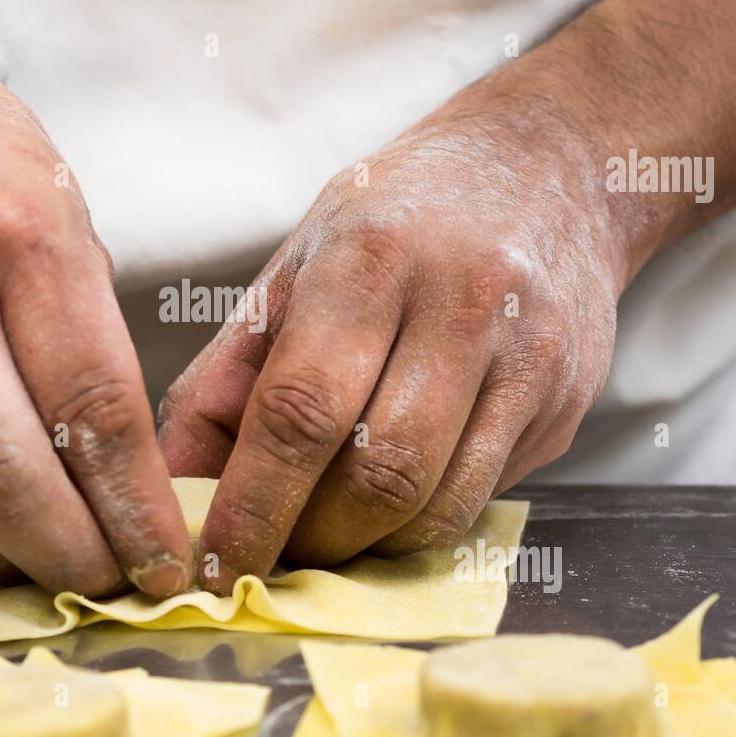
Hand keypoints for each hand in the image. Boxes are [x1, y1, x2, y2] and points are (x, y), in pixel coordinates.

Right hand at [0, 0, 190, 597]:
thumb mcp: (61, 206)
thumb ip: (87, 329)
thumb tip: (122, 459)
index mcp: (23, 239)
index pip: (93, 407)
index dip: (137, 506)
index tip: (171, 559)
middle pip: (6, 476)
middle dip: (75, 556)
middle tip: (120, 586)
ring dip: (12, 558)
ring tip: (64, 568)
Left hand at [158, 75, 640, 591]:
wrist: (545, 168)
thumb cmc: (393, 223)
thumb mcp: (293, 271)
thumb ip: (223, 380)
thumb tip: (168, 491)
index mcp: (370, 257)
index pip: (301, 410)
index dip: (252, 506)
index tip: (213, 568)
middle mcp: (462, 299)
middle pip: (377, 472)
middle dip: (312, 539)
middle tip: (273, 553)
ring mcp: (527, 353)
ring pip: (437, 503)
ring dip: (368, 547)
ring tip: (329, 534)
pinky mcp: (567, 399)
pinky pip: (484, 500)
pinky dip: (421, 527)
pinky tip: (392, 506)